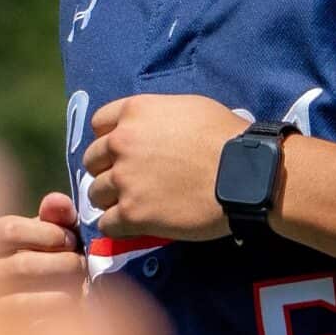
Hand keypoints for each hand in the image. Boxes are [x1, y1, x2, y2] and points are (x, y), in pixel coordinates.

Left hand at [83, 95, 248, 241]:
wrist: (244, 175)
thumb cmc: (226, 137)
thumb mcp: (188, 108)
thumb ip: (157, 118)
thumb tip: (152, 131)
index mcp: (135, 112)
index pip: (98, 125)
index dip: (109, 140)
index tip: (122, 152)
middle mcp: (121, 142)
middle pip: (92, 161)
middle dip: (107, 170)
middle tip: (129, 182)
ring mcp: (124, 179)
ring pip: (95, 193)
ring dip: (111, 200)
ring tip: (134, 205)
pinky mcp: (132, 214)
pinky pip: (106, 224)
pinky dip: (117, 226)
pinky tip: (135, 225)